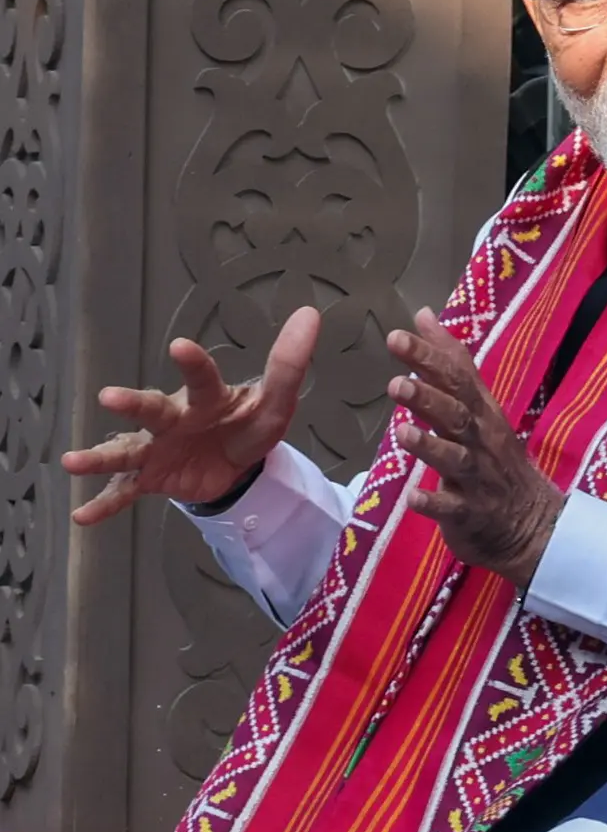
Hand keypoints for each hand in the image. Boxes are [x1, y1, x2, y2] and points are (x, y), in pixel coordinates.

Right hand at [62, 308, 320, 523]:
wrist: (234, 465)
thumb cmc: (248, 424)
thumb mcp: (276, 401)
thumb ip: (288, 364)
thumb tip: (309, 313)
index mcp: (207, 398)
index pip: (202, 378)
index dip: (193, 363)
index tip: (180, 345)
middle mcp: (174, 418)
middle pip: (152, 409)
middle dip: (132, 403)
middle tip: (108, 397)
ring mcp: (158, 448)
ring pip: (127, 450)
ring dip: (100, 456)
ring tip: (71, 461)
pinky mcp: (151, 478)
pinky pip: (125, 491)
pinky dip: (104, 504)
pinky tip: (82, 517)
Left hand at [388, 309, 564, 586]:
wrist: (530, 521)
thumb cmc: (494, 456)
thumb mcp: (478, 404)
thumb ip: (450, 361)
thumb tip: (423, 314)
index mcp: (481, 411)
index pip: (456, 377)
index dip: (428, 357)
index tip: (395, 337)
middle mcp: (481, 440)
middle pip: (456, 414)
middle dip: (428, 398)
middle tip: (396, 383)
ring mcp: (478, 478)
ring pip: (454, 458)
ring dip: (429, 445)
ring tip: (402, 432)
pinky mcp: (471, 513)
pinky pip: (453, 508)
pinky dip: (434, 503)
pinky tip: (413, 498)